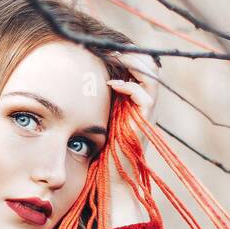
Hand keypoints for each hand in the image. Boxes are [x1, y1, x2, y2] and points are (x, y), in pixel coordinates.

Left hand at [103, 52, 158, 227]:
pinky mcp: (143, 124)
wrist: (112, 182)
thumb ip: (96, 105)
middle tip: (111, 46)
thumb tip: (78, 88)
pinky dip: (129, 87)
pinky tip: (111, 85)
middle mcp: (144, 107)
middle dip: (132, 54)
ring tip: (115, 55)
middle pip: (149, 69)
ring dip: (133, 63)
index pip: (139, 70)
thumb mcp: (97, 122)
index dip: (127, 56)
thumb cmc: (101, 156)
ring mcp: (146, 115)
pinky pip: (145, 96)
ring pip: (151, 78)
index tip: (106, 47)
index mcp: (134, 104)